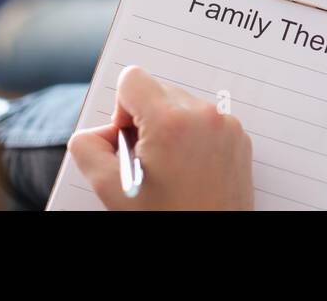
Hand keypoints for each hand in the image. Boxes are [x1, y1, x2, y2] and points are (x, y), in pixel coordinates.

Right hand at [67, 66, 253, 209]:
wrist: (210, 247)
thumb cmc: (168, 219)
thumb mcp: (111, 189)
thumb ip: (87, 147)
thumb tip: (96, 132)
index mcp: (170, 122)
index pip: (132, 79)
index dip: (121, 109)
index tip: (129, 140)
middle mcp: (203, 116)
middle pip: (157, 91)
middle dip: (145, 121)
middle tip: (147, 162)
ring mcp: (226, 126)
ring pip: (181, 105)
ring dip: (169, 128)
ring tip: (170, 169)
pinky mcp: (239, 137)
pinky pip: (205, 120)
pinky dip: (192, 137)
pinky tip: (189, 170)